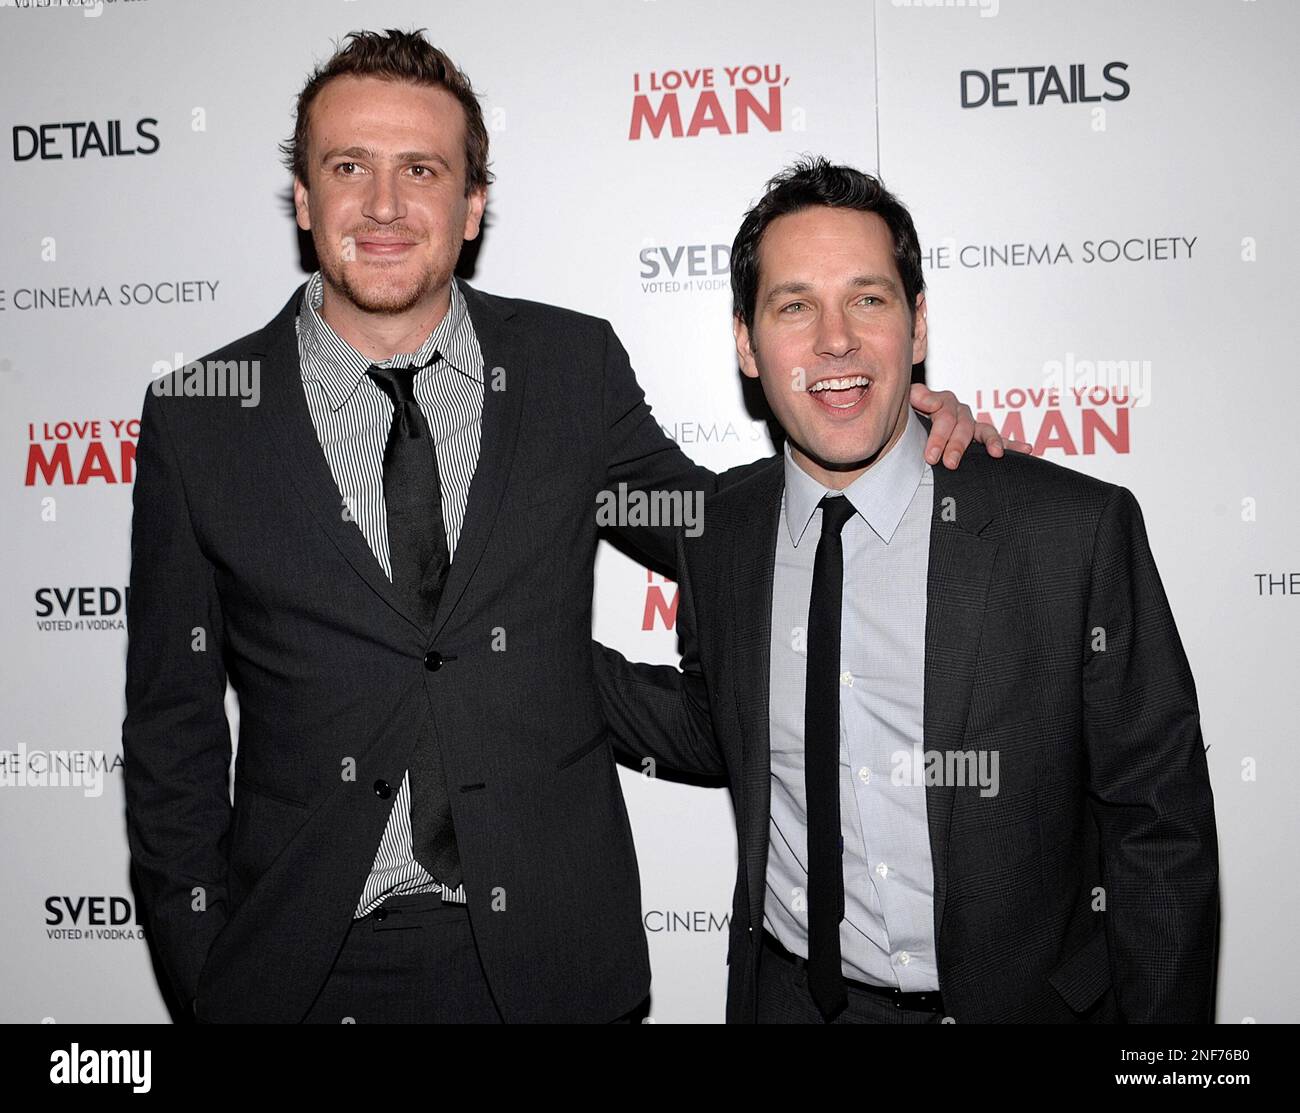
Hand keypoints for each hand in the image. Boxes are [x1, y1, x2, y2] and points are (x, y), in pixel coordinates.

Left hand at [909, 383, 1032, 468]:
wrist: (910, 427)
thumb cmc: (908, 417)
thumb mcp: (907, 403)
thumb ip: (917, 396)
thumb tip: (929, 400)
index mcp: (943, 403)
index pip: (944, 415)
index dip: (939, 436)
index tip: (931, 456)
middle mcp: (960, 412)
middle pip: (963, 425)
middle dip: (957, 445)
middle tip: (950, 463)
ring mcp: (972, 424)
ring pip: (984, 431)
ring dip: (991, 442)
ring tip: (995, 453)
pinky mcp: (981, 438)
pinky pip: (1000, 440)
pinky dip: (1013, 444)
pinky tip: (1027, 449)